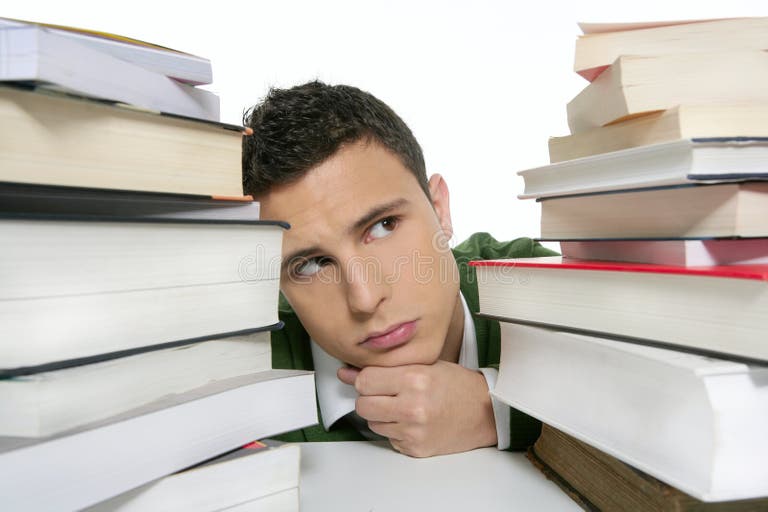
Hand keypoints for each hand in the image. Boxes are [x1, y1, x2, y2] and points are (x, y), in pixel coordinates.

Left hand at [337, 361, 496, 456]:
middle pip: (363, 405)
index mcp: (414, 379)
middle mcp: (412, 407)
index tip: (372, 379)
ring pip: (373, 424)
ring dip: (381, 415)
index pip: (364, 381)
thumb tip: (346, 373)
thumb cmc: (457, 385)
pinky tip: (412, 421)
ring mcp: (413, 431)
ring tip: (404, 406)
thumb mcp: (424, 365)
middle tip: (386, 393)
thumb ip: (385, 368)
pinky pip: (388, 439)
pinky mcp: (415, 449)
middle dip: (369, 398)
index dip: (365, 379)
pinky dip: (395, 430)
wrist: (485, 412)